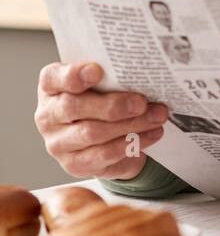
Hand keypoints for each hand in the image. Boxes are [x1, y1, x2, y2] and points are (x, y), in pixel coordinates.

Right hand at [35, 62, 168, 181]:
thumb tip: (140, 73)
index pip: (53, 78)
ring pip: (92, 133)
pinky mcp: (74, 164)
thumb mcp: (104, 84)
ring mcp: (58, 143)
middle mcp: (48, 115)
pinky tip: (152, 133)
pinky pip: (103, 154)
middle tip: (142, 102)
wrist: (106, 137)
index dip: (73, 74)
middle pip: (73, 107)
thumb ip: (111, 77)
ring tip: (156, 116)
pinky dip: (132, 143)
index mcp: (51, 87)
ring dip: (130, 124)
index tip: (98, 70)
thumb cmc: (103, 100)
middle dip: (112, 105)